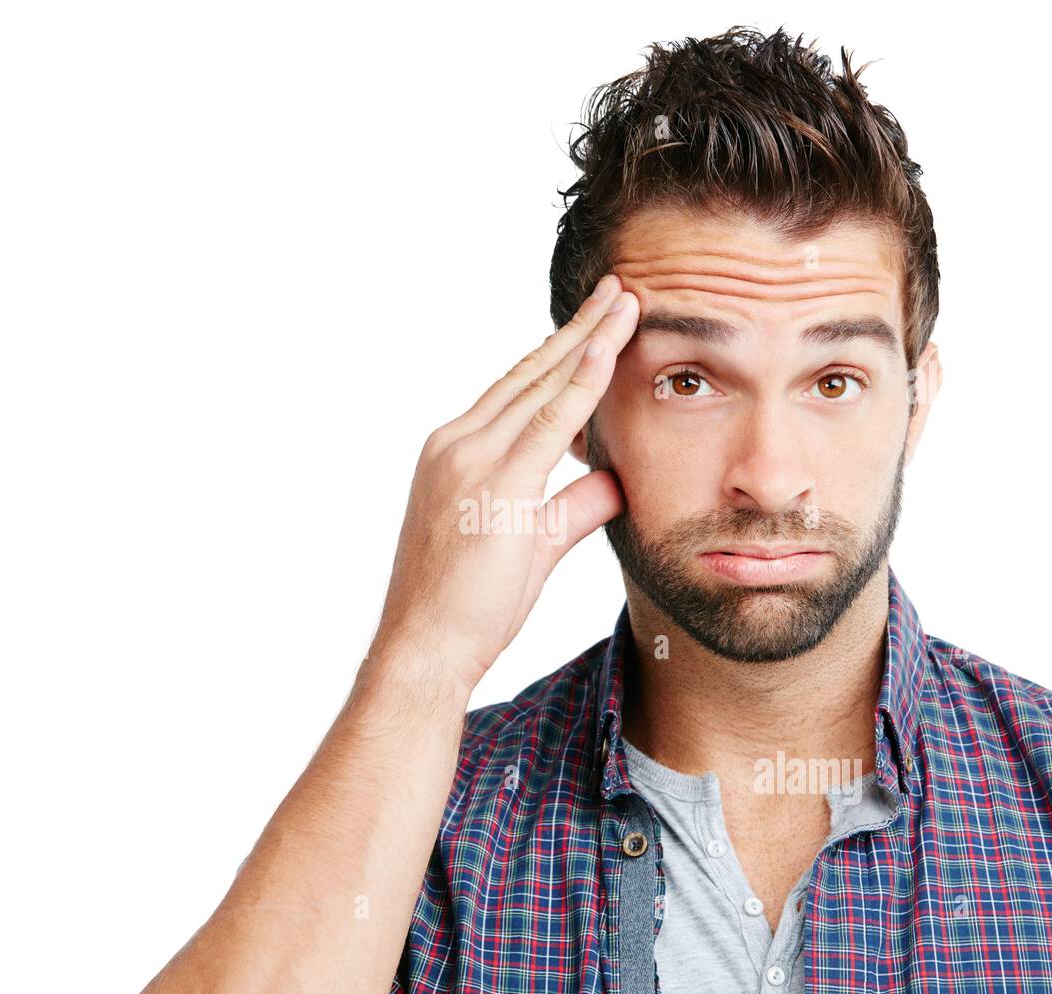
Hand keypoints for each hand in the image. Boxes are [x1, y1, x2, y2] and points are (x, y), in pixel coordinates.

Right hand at [367, 274, 637, 692]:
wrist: (425, 647)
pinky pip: (546, 420)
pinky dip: (580, 381)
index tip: (595, 322)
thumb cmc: (468, 604)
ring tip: (625, 302)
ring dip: (587, 339)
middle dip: (579, 328)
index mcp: (456, 451)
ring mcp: (469, 458)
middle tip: (618, 288)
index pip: (517, 389)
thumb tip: (617, 481)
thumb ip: (574, 504)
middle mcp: (457, 443)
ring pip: (539, 384)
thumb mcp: (532, 542)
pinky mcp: (493, 483)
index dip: (561, 352)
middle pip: (530, 372)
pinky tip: (608, 349)